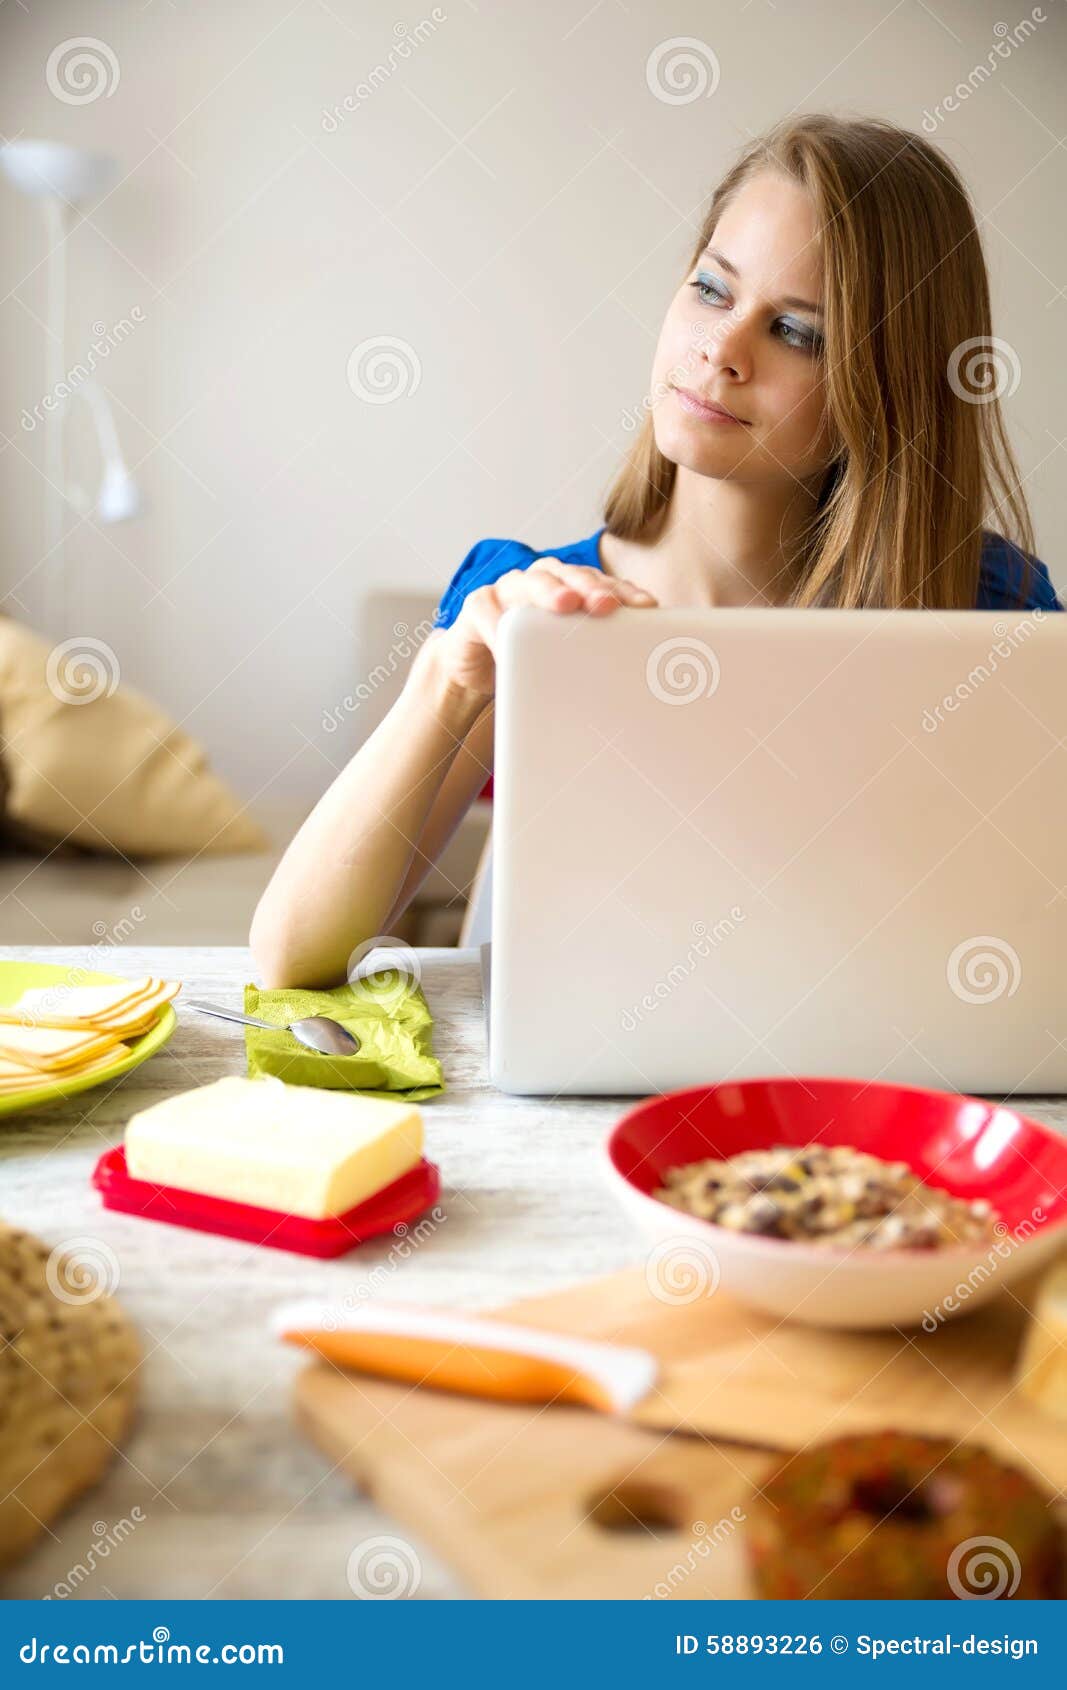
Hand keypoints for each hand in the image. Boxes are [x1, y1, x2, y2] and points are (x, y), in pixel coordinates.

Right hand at [426, 558, 658, 699]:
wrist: (478, 670)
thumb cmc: (531, 662)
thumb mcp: (567, 659)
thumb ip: (597, 656)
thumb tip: (642, 680)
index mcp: (569, 589)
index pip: (601, 584)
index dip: (623, 592)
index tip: (645, 606)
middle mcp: (541, 582)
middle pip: (569, 575)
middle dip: (590, 587)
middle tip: (606, 605)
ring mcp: (507, 589)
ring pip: (530, 582)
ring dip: (550, 592)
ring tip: (566, 604)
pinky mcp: (477, 606)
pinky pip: (487, 609)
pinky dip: (499, 625)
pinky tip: (511, 642)